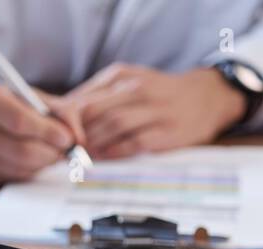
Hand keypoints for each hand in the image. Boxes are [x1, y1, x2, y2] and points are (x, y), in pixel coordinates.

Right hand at [0, 77, 83, 186]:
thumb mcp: (16, 91)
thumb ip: (53, 108)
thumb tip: (79, 139)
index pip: (18, 121)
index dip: (48, 132)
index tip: (69, 138)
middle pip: (19, 151)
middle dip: (50, 154)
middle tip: (65, 151)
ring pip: (15, 169)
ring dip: (40, 165)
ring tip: (47, 153)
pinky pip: (5, 179)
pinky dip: (24, 172)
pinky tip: (25, 160)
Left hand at [63, 64, 246, 160]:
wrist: (207, 97)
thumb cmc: (158, 93)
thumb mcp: (128, 83)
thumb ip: (96, 97)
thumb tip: (60, 118)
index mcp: (122, 76)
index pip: (83, 98)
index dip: (64, 121)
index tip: (54, 137)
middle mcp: (138, 89)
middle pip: (94, 112)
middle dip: (75, 134)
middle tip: (64, 151)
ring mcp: (154, 109)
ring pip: (113, 125)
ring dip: (92, 144)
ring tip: (80, 156)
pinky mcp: (167, 131)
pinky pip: (134, 142)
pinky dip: (114, 152)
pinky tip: (102, 158)